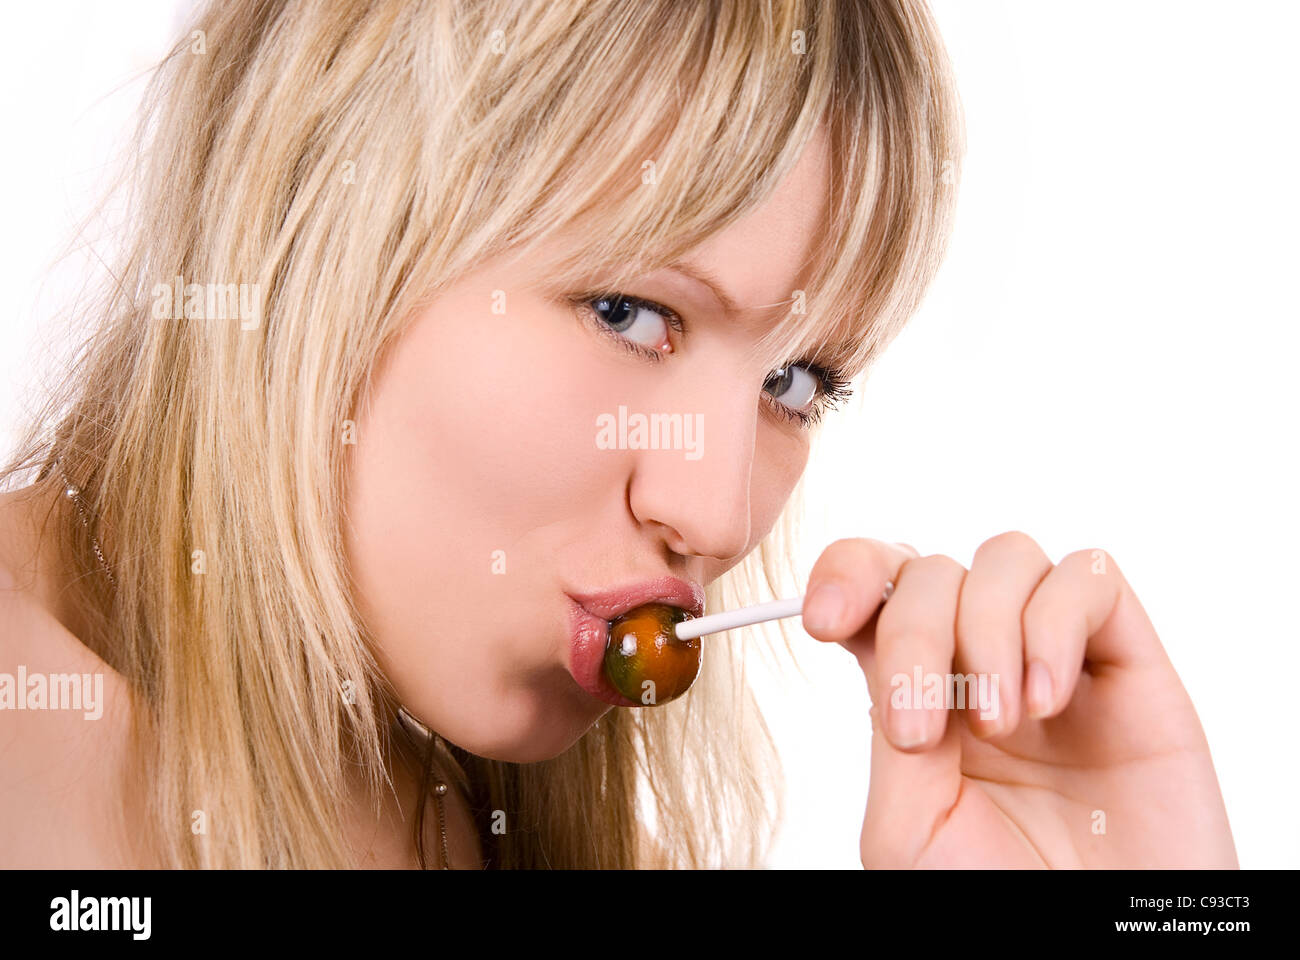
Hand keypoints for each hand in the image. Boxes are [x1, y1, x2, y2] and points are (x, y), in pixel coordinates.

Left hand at [801, 534, 1236, 867]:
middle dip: (912, 634)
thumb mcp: (911, 827)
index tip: (821, 621)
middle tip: (921, 733)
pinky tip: (1047, 701)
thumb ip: (893, 729)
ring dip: (986, 630)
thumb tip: (885, 643)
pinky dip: (1055, 625)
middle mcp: (983, 660)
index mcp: (918, 691)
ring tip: (999, 724)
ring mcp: (1057, 656)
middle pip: (932, 570)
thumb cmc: (1001, 899)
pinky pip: (1089, 576)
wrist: (1100, 949)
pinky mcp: (1132, 662)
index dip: (845, 574)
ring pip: (1007, 556)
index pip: (875, 584)